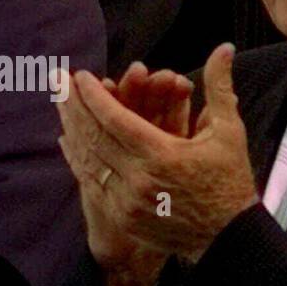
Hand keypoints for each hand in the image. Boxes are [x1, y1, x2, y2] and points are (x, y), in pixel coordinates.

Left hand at [58, 45, 257, 278]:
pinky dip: (77, 159)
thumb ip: (219, 87)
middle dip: (73, 105)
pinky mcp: (122, 216)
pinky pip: (91, 182)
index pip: (115, 119)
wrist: (228, 237)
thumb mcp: (229, 132)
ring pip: (88, 159)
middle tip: (57, 81)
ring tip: (59, 104)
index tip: (79, 76)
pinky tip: (67, 139)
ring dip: (71, 127)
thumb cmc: (229, 181)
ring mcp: (126, 201)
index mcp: (163, 155)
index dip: (94, 95)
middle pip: (94, 136)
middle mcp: (139, 178)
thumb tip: (224, 48)